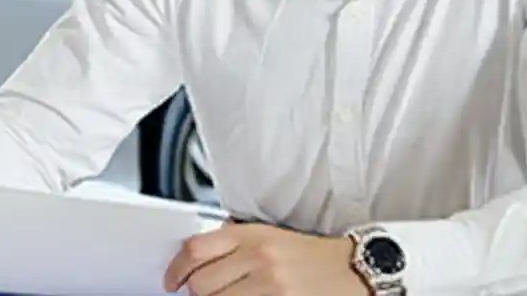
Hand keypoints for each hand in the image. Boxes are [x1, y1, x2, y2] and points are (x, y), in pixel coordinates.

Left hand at [163, 223, 367, 295]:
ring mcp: (271, 287)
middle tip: (204, 295)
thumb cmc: (313, 257)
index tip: (172, 281)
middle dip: (197, 293)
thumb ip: (236, 244)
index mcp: (254, 236)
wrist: (354, 272)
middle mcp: (260, 259)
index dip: (176, 269)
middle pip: (201, 283)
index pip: (197, 249)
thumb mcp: (273, 238)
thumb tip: (195, 261)